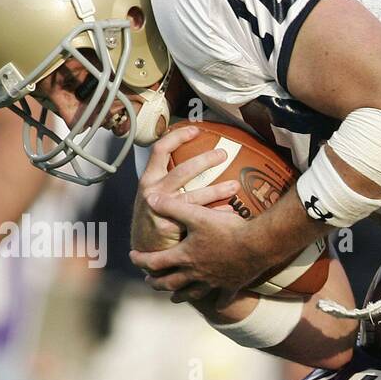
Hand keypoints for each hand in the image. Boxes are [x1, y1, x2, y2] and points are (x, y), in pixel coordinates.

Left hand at [129, 123, 251, 301]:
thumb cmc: (227, 229)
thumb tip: (150, 198)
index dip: (141, 259)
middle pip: (170, 283)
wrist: (257, 245)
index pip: (155, 261)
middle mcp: (196, 273)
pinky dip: (218, 303)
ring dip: (181, 295)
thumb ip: (172, 206)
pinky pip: (222, 298)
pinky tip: (216, 306)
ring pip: (192, 293)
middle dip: (157, 283)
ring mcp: (213, 282)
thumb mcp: (197, 214)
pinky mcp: (231, 286)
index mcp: (185, 256)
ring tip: (174, 297)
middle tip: (148, 282)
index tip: (133, 257)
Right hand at [130, 123, 230, 253]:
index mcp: (149, 178)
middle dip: (205, 160)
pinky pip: (197, 217)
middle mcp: (152, 190)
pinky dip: (215, 213)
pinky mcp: (169, 226)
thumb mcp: (156, 195)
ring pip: (193, 195)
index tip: (197, 129)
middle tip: (223, 155)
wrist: (144, 250)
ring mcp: (160, 209)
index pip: (161, 149)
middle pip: (182, 170)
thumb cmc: (155, 218)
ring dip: (217, 189)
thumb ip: (170, 180)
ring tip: (235, 186)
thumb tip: (196, 162)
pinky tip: (230, 211)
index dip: (178, 137)